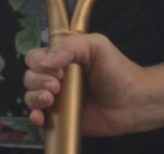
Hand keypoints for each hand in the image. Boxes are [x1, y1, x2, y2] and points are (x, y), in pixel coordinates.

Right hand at [23, 32, 163, 134]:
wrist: (134, 102)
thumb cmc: (118, 71)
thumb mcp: (96, 46)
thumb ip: (70, 46)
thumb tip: (46, 61)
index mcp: (62, 57)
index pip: (35, 57)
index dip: (40, 63)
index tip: (58, 70)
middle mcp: (57, 77)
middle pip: (30, 77)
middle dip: (38, 81)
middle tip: (57, 86)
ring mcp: (58, 98)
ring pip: (30, 96)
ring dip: (35, 98)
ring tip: (52, 99)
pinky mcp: (61, 118)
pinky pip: (39, 118)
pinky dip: (35, 117)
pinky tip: (41, 116)